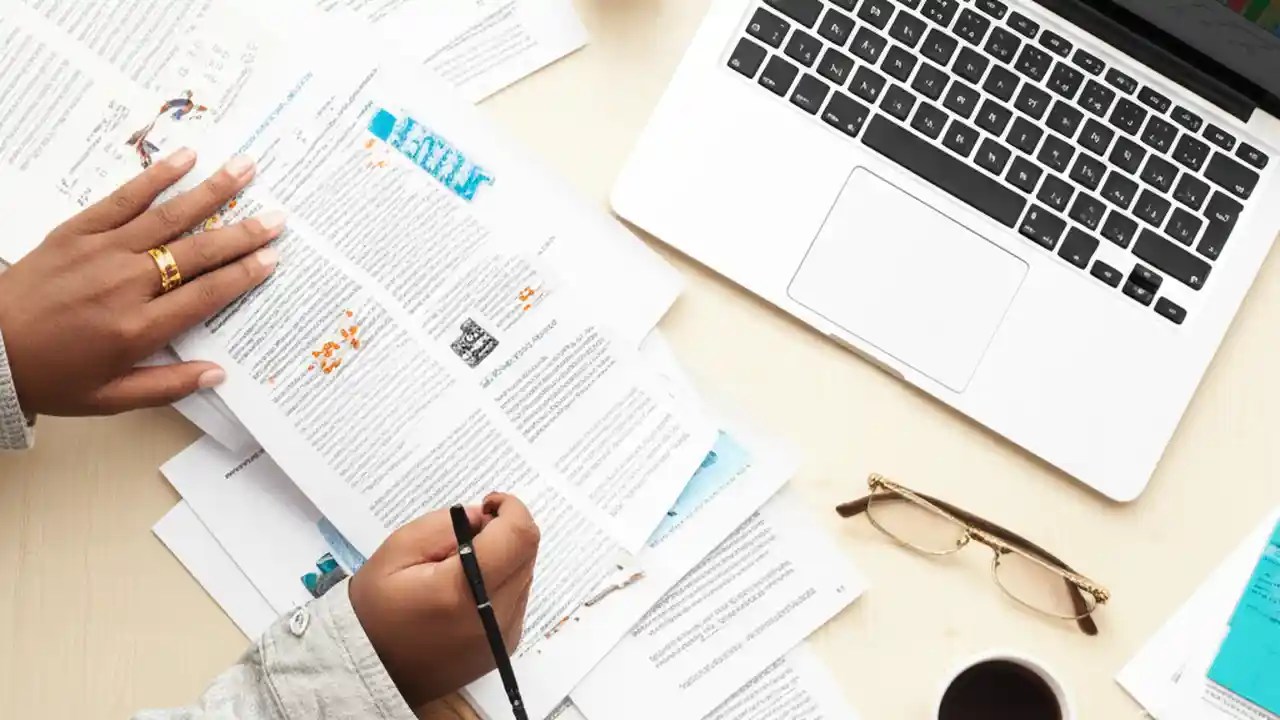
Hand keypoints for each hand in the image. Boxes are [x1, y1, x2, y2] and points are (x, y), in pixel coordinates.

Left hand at [0, 149, 281, 416]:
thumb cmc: (49, 377)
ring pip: (168, 217)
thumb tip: (218, 374)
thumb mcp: (110, 398)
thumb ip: (168, 386)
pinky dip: (155, 178)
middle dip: (242, 233)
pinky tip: (184, 159)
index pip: (204, 295)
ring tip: (245, 170)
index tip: (272, 258)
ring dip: (211, 192)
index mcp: (137, 329)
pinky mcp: (76, 232)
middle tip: (277, 217)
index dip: (242, 276)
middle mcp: (125, 285)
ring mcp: (101, 253)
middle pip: (196, 253)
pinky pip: (123, 199)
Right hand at [350, 493, 539, 708]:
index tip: (486, 505)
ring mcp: (503, 636)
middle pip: (526, 553)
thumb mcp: (396, 552)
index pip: (519, 536)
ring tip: (458, 567)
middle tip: (463, 538)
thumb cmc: (375, 610)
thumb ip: (442, 527)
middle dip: (503, 532)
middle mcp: (494, 617)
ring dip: (502, 557)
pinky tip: (465, 590)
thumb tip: (483, 517)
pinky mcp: (504, 645)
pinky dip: (499, 582)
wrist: (372, 671)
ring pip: (524, 574)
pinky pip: (516, 598)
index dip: (510, 508)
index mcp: (465, 592)